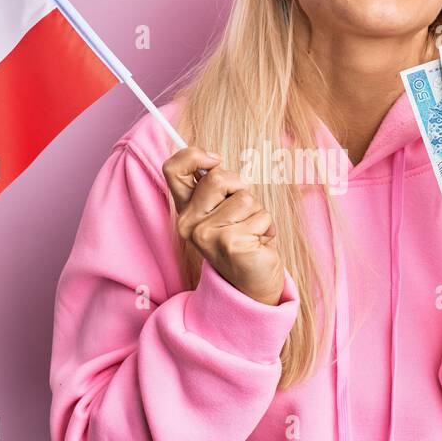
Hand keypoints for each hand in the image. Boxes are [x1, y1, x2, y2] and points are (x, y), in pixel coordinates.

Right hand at [162, 146, 285, 305]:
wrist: (250, 284)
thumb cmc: (240, 240)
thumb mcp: (223, 209)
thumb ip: (215, 187)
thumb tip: (213, 160)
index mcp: (185, 210)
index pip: (174, 168)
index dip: (194, 155)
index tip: (214, 160)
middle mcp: (189, 222)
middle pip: (218, 177)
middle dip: (241, 188)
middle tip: (243, 212)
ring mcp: (206, 234)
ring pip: (245, 198)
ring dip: (257, 213)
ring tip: (251, 232)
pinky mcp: (230, 243)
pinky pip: (261, 216)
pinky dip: (267, 227)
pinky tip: (258, 244)